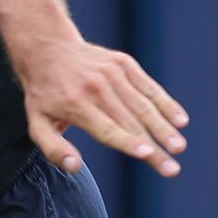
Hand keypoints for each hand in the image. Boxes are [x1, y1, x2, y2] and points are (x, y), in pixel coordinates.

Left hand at [15, 38, 187, 177]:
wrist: (46, 48)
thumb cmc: (44, 93)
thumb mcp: (36, 121)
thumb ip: (53, 148)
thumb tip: (74, 167)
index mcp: (75, 104)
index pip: (106, 128)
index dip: (127, 142)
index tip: (147, 153)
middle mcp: (95, 87)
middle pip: (130, 122)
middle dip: (154, 147)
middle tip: (172, 169)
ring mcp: (111, 73)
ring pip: (143, 105)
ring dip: (163, 127)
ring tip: (178, 147)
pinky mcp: (122, 63)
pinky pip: (148, 86)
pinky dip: (165, 103)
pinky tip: (180, 120)